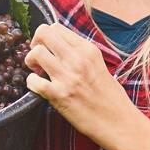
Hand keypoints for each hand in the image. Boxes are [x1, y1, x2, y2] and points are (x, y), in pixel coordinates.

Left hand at [24, 22, 140, 149]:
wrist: (118, 122)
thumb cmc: (110, 97)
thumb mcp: (99, 65)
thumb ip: (80, 54)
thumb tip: (59, 48)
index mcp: (88, 50)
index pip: (56, 27)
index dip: (46, 37)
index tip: (48, 49)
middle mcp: (77, 59)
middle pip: (44, 33)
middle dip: (35, 44)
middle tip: (38, 58)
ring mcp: (68, 76)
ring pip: (36, 53)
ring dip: (31, 62)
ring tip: (38, 72)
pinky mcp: (59, 95)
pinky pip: (33, 81)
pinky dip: (31, 83)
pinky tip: (39, 88)